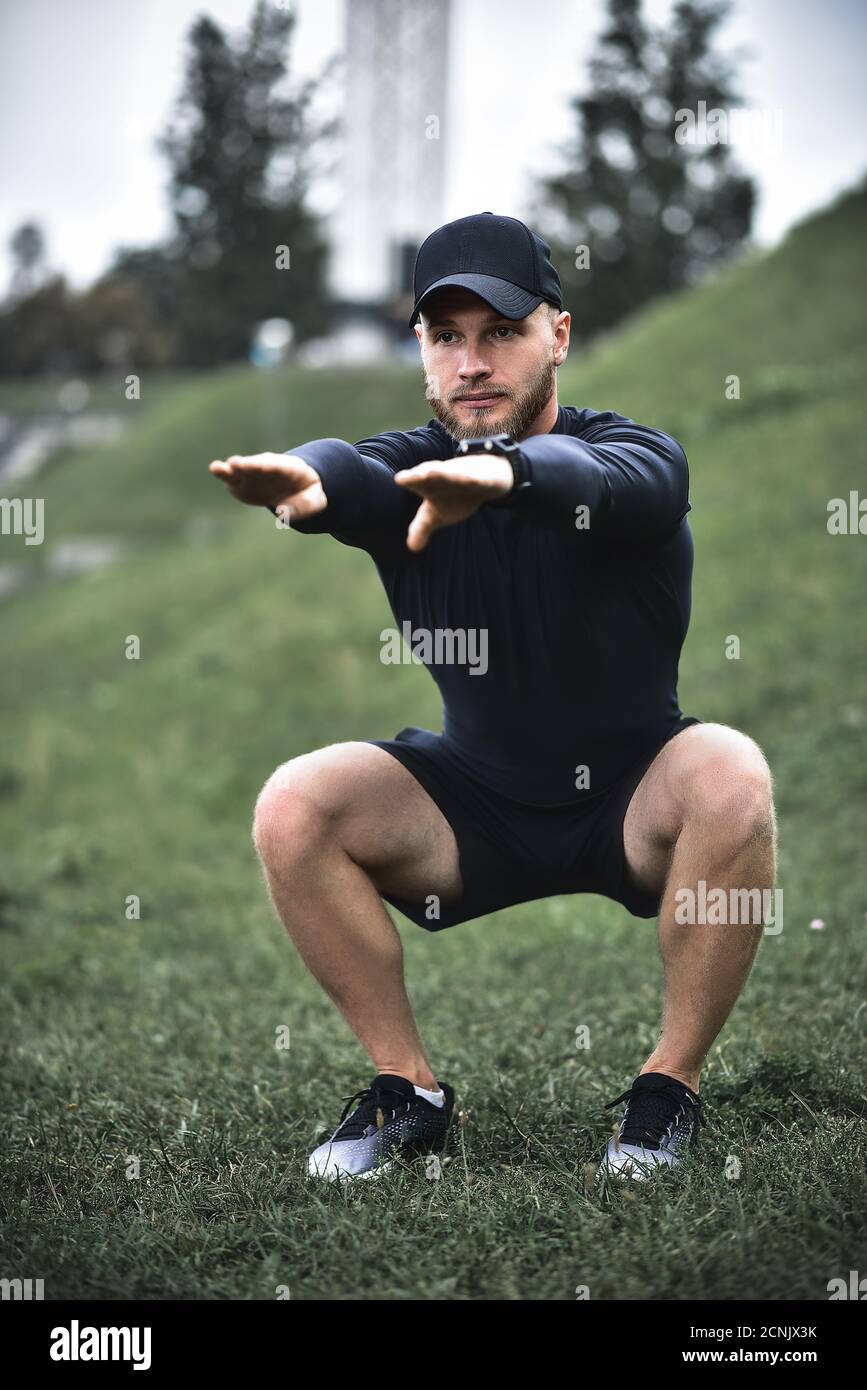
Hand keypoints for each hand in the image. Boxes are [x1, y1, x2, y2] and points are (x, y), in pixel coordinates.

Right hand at [208, 451, 325, 522]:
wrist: (298, 485)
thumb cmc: (309, 490)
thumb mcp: (317, 498)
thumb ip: (306, 504)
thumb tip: (284, 512)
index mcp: (290, 469)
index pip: (277, 467)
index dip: (266, 466)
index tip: (257, 465)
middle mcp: (269, 468)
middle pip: (256, 466)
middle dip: (247, 466)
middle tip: (234, 464)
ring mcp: (255, 474)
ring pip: (242, 470)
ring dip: (230, 469)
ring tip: (216, 467)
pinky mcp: (245, 483)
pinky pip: (235, 479)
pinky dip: (227, 476)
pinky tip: (217, 471)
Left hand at [394, 455, 512, 551]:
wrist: (486, 477)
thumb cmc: (453, 496)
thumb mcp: (435, 514)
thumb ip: (421, 528)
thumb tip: (412, 548)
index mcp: (430, 484)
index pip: (416, 482)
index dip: (409, 480)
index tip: (400, 479)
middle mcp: (444, 476)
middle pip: (431, 474)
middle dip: (421, 474)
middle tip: (409, 477)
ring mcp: (464, 477)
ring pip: (454, 475)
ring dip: (443, 473)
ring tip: (430, 472)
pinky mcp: (483, 480)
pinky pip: (481, 481)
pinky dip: (477, 480)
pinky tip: (474, 480)